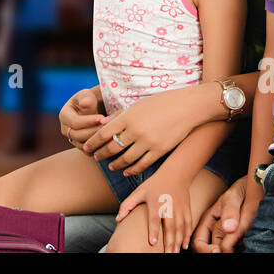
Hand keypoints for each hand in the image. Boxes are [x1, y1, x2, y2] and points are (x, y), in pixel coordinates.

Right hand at [58, 88, 104, 149]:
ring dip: (98, 140)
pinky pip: (90, 152)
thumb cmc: (90, 100)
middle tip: (109, 126)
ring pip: (84, 145)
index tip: (102, 118)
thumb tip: (85, 103)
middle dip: (94, 131)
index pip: (74, 122)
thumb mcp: (87, 95)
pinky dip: (100, 148)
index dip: (88, 121)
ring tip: (111, 133)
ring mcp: (73, 140)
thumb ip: (86, 98)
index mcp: (64, 115)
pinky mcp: (82, 147)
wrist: (95, 110)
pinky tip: (110, 141)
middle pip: (78, 136)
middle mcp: (66, 130)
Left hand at [81, 84, 203, 173]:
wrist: (187, 107)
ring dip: (115, 164)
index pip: (104, 133)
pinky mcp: (160, 151)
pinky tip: (126, 170)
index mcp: (128, 117)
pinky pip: (141, 164)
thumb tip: (103, 125)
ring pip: (125, 159)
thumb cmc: (161, 103)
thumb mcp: (138, 105)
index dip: (93, 142)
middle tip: (96, 158)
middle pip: (112, 148)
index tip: (87, 148)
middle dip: (101, 154)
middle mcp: (136, 131)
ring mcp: (148, 142)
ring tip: (110, 166)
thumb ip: (121, 116)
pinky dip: (132, 169)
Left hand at [115, 166, 193, 251]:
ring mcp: (180, 208)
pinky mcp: (187, 209)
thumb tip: (117, 220)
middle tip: (167, 254)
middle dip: (169, 242)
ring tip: (174, 253)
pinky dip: (187, 236)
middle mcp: (169, 205)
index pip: (154, 218)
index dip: (154, 231)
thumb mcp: (139, 192)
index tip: (152, 243)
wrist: (176, 173)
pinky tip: (184, 246)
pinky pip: (188, 224)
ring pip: (180, 228)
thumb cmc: (154, 184)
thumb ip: (127, 205)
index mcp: (156, 201)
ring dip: (178, 242)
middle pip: (170, 226)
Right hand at [193, 175, 254, 252]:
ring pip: (226, 250)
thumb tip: (229, 228)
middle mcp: (215, 231)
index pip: (198, 241)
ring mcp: (228, 236)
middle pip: (213, 249)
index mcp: (208, 221)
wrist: (256, 186)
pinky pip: (238, 248)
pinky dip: (241, 248)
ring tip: (242, 244)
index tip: (217, 250)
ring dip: (232, 250)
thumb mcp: (234, 197)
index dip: (204, 249)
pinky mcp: (239, 240)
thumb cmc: (240, 190)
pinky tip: (247, 243)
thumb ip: (230, 211)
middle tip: (234, 250)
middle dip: (221, 252)